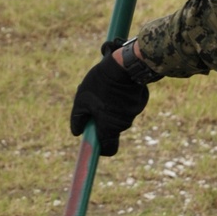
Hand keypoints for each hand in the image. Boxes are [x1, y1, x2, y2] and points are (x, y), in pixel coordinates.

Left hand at [69, 41, 147, 156]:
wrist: (124, 65)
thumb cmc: (99, 85)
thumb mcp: (81, 100)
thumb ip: (78, 119)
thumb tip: (77, 133)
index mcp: (109, 126)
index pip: (109, 149)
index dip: (102, 148)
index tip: (95, 140)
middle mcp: (123, 124)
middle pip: (112, 129)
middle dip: (103, 120)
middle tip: (94, 105)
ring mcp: (133, 112)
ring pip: (119, 115)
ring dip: (110, 107)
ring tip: (103, 90)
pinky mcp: (139, 101)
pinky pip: (126, 105)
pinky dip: (120, 99)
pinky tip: (115, 85)